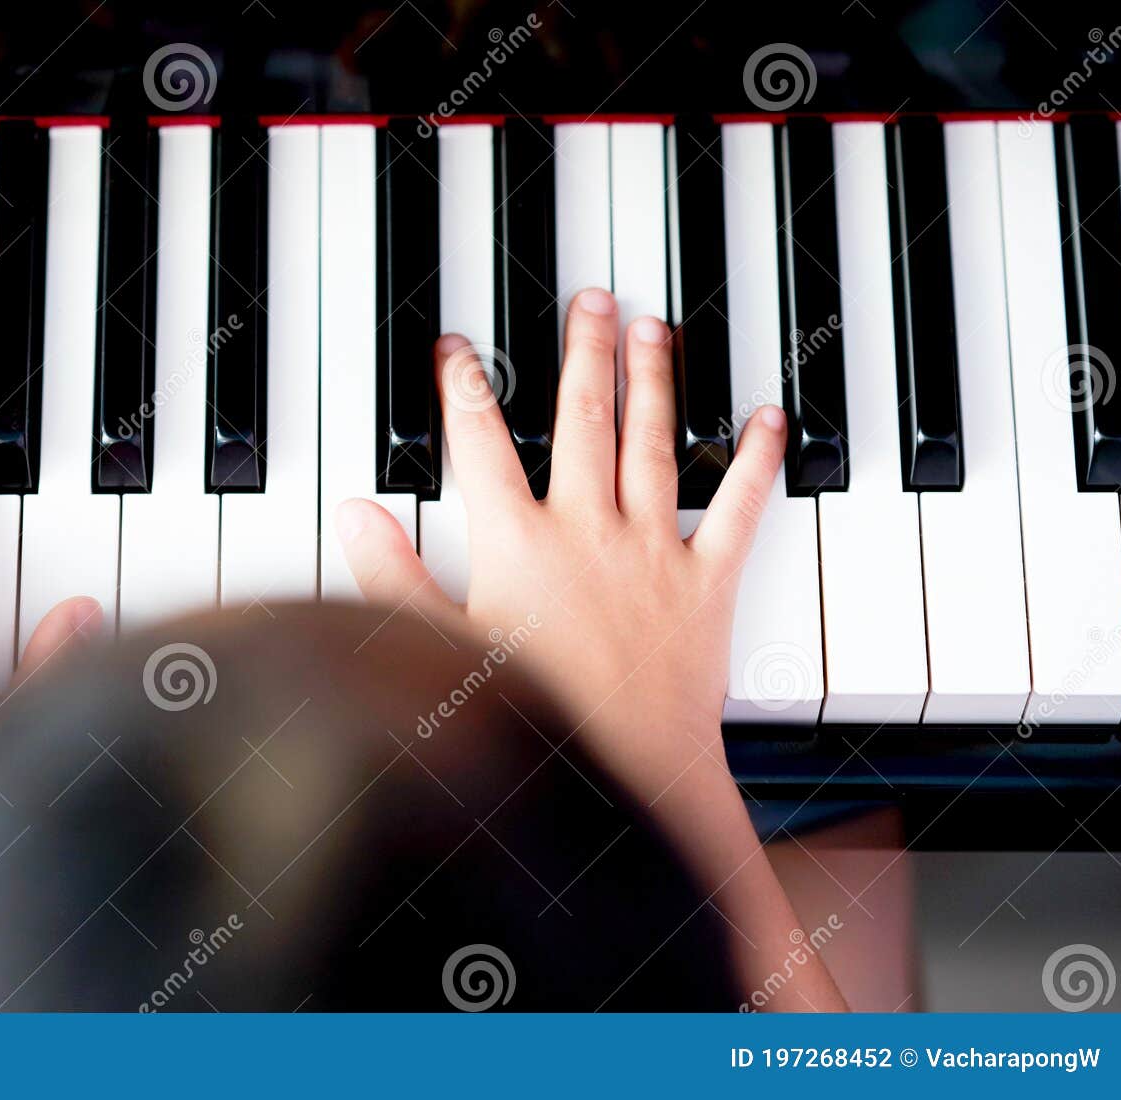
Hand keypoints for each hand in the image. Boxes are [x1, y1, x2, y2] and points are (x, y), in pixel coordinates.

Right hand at [335, 289, 844, 1011]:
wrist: (625, 779)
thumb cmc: (532, 722)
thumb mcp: (440, 651)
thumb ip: (393, 576)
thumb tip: (354, 515)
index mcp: (517, 544)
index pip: (481, 446)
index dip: (464, 390)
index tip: (458, 349)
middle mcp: (586, 529)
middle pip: (582, 419)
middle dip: (582, 353)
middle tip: (589, 299)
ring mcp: (650, 550)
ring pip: (653, 442)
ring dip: (654, 378)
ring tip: (654, 325)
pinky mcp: (705, 581)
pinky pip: (736, 509)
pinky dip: (755, 462)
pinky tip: (765, 417)